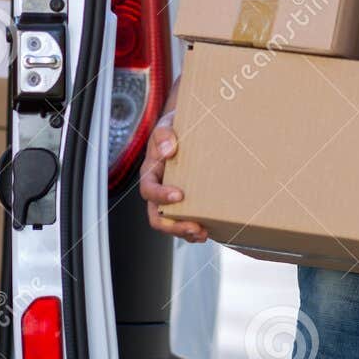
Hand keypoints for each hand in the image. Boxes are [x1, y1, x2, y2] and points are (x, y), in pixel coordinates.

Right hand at [138, 103, 209, 243]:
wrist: (188, 128)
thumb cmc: (175, 127)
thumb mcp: (166, 125)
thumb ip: (164, 134)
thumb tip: (169, 150)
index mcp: (150, 173)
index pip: (149, 190)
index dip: (161, 196)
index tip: (179, 195)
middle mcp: (158, 190)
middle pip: (157, 217)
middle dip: (174, 225)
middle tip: (194, 226)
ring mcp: (171, 200)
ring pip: (172, 224)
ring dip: (186, 232)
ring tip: (203, 233)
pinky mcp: (187, 204)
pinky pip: (186, 222)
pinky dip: (195, 231)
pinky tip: (209, 230)